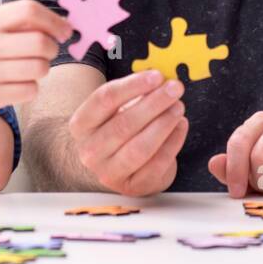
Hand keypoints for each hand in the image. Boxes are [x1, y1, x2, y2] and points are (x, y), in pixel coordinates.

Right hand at [0, 0, 72, 120]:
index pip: (29, 10)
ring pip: (40, 68)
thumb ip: (16, 24)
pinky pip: (31, 90)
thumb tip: (63, 24)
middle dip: (52, 49)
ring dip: (41, 70)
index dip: (54, 20)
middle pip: (41, 42)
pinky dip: (30, 89)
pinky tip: (14, 86)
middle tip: (45, 53)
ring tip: (26, 70)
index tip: (64, 31)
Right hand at [70, 71, 188, 196]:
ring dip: (163, 124)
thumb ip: (135, 94)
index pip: (104, 100)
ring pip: (140, 148)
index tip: (157, 76)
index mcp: (81, 125)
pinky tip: (181, 125)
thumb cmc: (116, 129)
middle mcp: (90, 151)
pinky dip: (173, 143)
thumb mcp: (116, 109)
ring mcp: (109, 173)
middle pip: (124, 124)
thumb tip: (162, 80)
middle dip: (154, 103)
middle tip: (175, 88)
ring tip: (179, 107)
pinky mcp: (132, 187)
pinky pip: (156, 164)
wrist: (109, 166)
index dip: (133, 86)